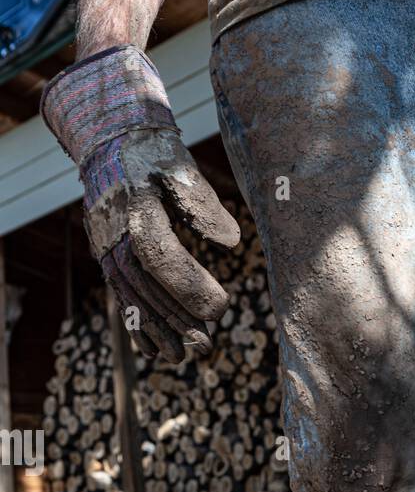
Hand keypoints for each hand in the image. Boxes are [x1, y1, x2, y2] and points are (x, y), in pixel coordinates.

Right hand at [41, 46, 239, 362]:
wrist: (109, 133)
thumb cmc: (153, 149)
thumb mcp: (179, 165)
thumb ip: (203, 204)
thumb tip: (232, 242)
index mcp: (135, 207)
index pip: (160, 256)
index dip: (190, 285)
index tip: (223, 307)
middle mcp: (113, 231)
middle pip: (144, 285)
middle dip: (175, 319)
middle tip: (206, 347)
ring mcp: (106, 245)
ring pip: (130, 295)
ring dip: (156, 330)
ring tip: (183, 359)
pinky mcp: (107, 254)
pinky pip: (120, 294)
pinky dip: (136, 324)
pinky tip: (155, 351)